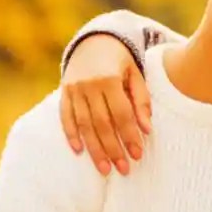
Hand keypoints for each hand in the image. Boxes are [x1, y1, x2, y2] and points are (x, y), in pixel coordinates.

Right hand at [60, 33, 151, 175]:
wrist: (94, 42)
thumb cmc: (122, 63)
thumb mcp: (137, 75)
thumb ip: (142, 101)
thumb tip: (147, 130)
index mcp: (109, 79)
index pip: (121, 114)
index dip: (130, 136)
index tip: (138, 155)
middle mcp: (89, 85)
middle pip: (102, 123)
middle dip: (113, 149)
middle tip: (124, 169)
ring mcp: (73, 89)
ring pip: (83, 124)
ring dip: (94, 149)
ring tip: (104, 169)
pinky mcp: (64, 93)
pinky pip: (65, 116)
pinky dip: (70, 134)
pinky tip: (79, 151)